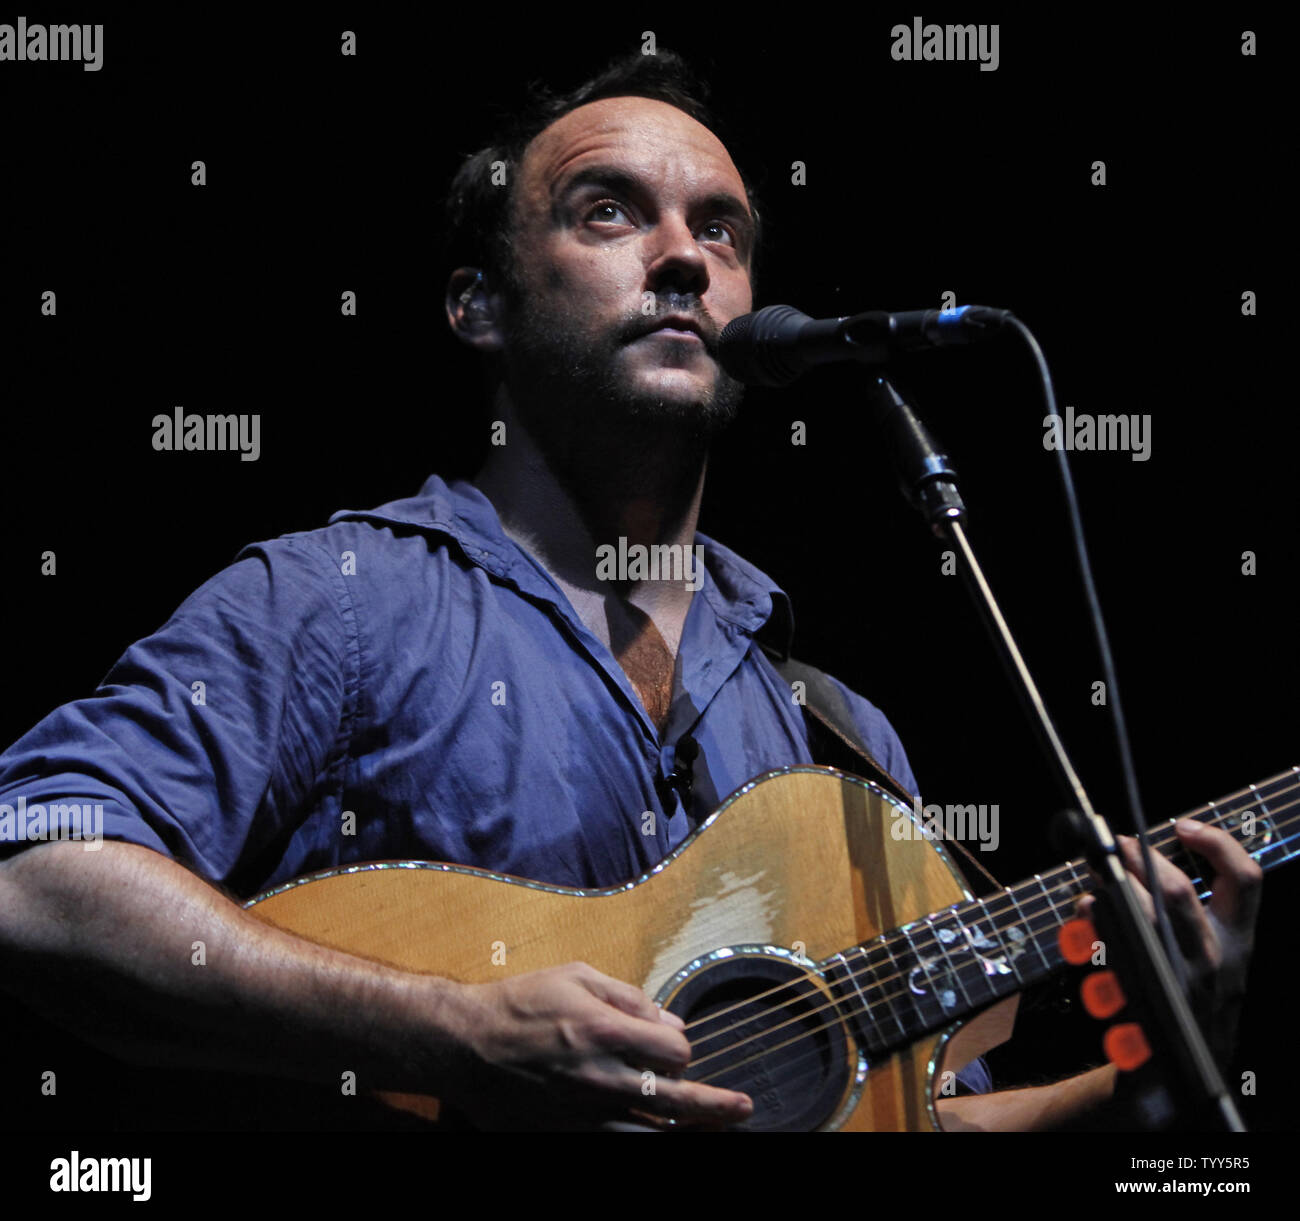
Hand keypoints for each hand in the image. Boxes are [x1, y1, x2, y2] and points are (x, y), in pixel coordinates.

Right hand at [445, 961, 753, 1129]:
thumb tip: (671, 1022)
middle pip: (676, 1101)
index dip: (681, 1046)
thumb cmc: (521, 1003)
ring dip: (686, 1132)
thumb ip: (630, 998)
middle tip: (744, 1108)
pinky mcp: (565, 1136)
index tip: (671, 1042)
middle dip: (717, 1106)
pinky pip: (616, 1146)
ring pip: (650, 1134)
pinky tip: (658, 1134)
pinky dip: (641, 1139)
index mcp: (605, 1032)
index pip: (675, 1051)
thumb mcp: (577, 977)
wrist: (465, 1044)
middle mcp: (600, 1078)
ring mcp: (583, 1115)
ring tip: (713, 1129)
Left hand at [1079, 819, 1262, 1062]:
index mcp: (1236, 939)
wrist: (1188, 1071)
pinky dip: (1089, 935)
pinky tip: (1081, 926)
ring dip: (1107, 892)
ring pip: (1140, 920)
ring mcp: (1181, 982)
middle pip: (1177, 892)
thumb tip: (1133, 859)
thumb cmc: (1192, 994)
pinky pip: (1110, 959)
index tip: (1181, 825)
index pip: (1246, 879)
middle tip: (1113, 846)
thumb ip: (1188, 911)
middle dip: (1136, 859)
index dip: (1217, 843)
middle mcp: (1215, 958)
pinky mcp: (1147, 1003)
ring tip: (1089, 882)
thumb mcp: (1212, 953)